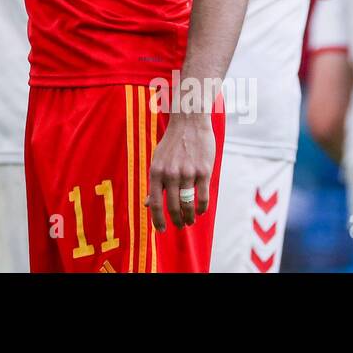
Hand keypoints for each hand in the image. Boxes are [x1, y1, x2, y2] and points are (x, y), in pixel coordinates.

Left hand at [144, 112, 214, 231]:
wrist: (189, 122)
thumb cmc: (172, 144)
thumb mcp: (157, 161)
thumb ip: (154, 183)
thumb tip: (148, 203)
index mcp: (156, 172)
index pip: (155, 204)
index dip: (158, 220)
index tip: (161, 230)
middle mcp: (170, 174)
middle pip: (173, 207)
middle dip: (177, 221)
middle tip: (180, 225)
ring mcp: (188, 173)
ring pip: (188, 205)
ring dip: (189, 217)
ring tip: (190, 221)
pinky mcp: (203, 172)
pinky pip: (202, 197)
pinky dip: (201, 208)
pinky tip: (200, 211)